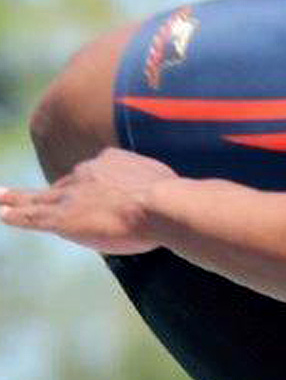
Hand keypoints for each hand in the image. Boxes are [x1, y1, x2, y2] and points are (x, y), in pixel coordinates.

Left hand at [0, 149, 172, 253]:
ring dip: (15, 198)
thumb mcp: (165, 182)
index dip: (91, 186)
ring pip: (38, 197)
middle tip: (30, 194)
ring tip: (0, 198)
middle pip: (63, 186)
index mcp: (110, 161)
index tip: (96, 196)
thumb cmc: (174, 198)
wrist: (162, 205)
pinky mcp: (63, 218)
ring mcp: (72, 196)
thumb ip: (154, 185)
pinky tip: (2, 214)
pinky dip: (14, 214)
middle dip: (50, 193)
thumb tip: (162, 193)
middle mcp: (85, 174)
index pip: (92, 174)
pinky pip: (31, 216)